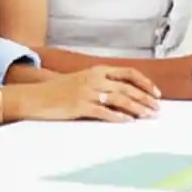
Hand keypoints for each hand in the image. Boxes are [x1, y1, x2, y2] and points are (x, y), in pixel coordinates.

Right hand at [9, 66, 160, 121]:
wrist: (34, 96)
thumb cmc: (59, 91)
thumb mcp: (83, 79)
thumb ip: (103, 82)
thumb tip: (126, 93)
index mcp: (98, 70)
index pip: (129, 72)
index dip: (145, 82)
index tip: (156, 93)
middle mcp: (95, 79)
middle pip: (127, 87)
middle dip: (145, 98)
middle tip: (157, 109)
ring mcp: (87, 92)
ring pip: (119, 99)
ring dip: (136, 108)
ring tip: (148, 116)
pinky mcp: (79, 106)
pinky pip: (103, 112)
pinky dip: (117, 116)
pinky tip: (127, 121)